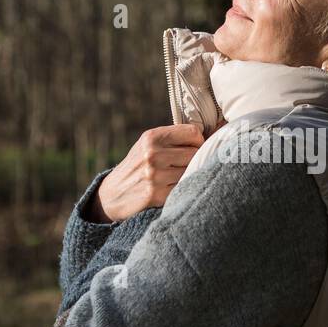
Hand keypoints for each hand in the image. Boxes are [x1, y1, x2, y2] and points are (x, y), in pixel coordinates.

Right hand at [88, 123, 206, 222]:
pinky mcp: (157, 195)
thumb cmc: (138, 167)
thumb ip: (173, 139)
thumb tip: (215, 132)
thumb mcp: (148, 145)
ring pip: (192, 171)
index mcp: (152, 137)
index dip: (199, 141)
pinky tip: (172, 189)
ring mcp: (155, 175)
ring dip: (189, 176)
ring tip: (175, 178)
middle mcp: (153, 153)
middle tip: (184, 166)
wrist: (112, 195)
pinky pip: (184, 188)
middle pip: (196, 153)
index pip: (193, 132)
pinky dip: (183, 189)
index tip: (194, 148)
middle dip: (195, 160)